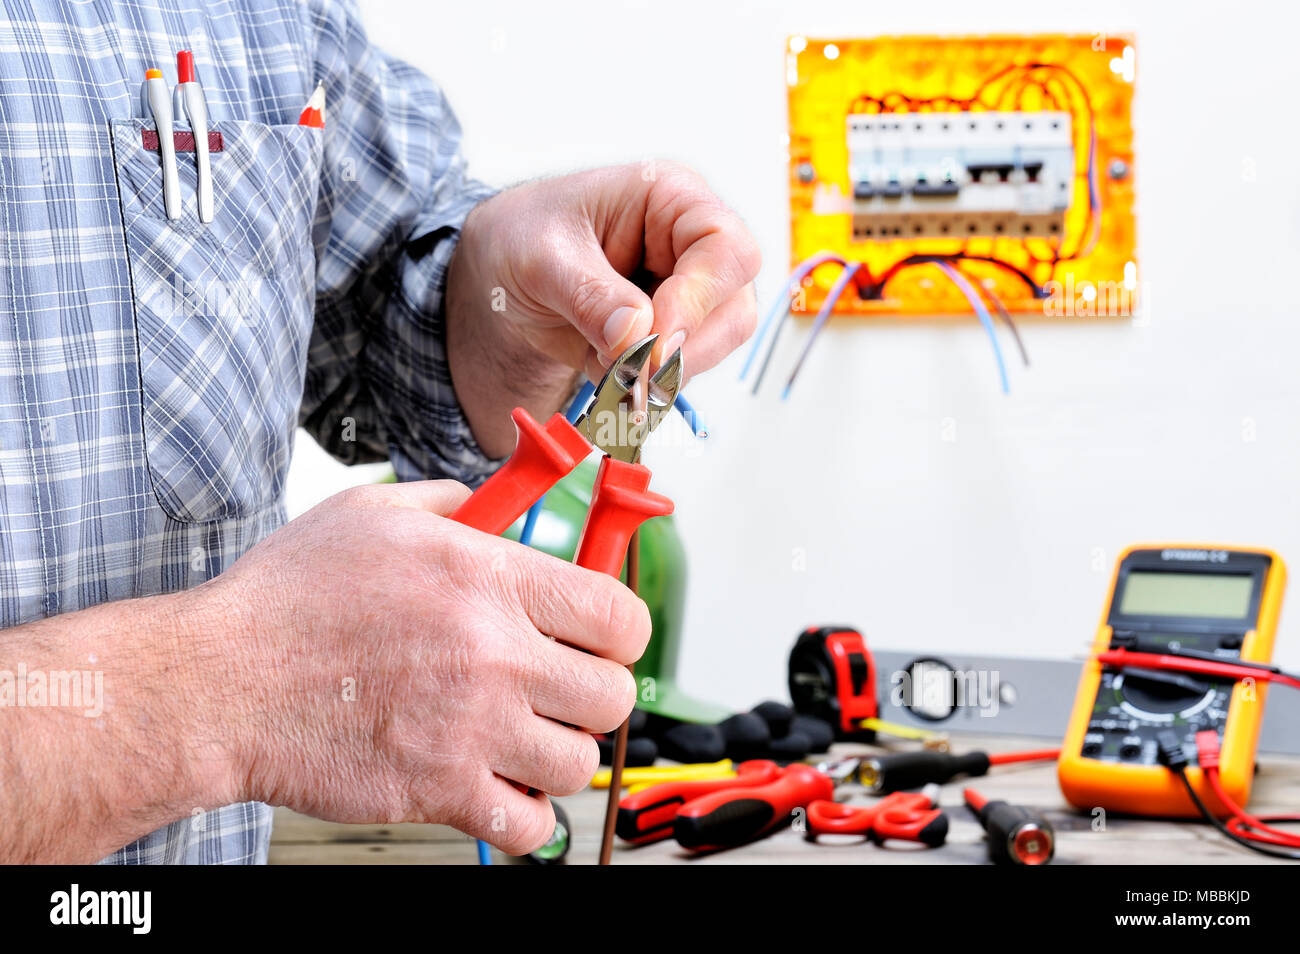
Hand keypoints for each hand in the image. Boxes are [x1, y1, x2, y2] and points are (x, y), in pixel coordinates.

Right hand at [198, 480, 649, 854]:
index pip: (618, 614)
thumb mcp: (373, 514)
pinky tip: (500, 786)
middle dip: (595, 693)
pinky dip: (526, 815)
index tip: (603, 637)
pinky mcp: (439, 789)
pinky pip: (529, 826)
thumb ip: (451, 502)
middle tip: (563, 690)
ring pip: (578, 763)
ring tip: (526, 737)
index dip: (621, 630)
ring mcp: (471, 727)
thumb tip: (492, 503)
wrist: (221, 682)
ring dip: (560, 753)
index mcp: (488, 578)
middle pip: (613, 695)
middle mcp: (494, 654)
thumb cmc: (286, 600)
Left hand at [446, 162, 760, 454]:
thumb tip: (636, 337)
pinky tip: (600, 362)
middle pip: (734, 308)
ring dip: (660, 370)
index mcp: (670, 199)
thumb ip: (589, 295)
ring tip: (599, 358)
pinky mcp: (672, 335)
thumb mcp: (541, 259)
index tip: (655, 336)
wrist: (501, 278)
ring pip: (714, 347)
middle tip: (630, 369)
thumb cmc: (523, 238)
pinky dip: (641, 382)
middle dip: (683, 348)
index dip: (700, 298)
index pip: (726, 248)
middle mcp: (691, 246)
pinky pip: (681, 371)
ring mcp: (688, 294)